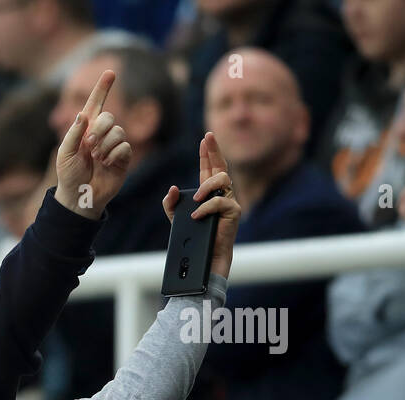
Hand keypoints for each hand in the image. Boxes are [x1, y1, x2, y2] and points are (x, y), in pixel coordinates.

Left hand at [54, 69, 131, 219]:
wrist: (79, 197)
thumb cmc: (69, 175)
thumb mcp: (64, 154)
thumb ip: (73, 133)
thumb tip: (83, 114)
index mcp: (85, 129)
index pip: (96, 104)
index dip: (103, 88)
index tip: (111, 72)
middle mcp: (101, 134)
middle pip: (109, 117)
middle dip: (100, 129)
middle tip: (89, 146)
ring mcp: (113, 145)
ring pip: (118, 131)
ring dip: (106, 145)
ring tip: (96, 159)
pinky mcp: (122, 158)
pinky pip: (125, 146)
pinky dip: (114, 154)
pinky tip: (106, 164)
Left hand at [162, 132, 240, 279]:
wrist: (206, 255)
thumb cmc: (194, 235)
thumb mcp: (176, 218)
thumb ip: (170, 203)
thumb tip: (173, 188)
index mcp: (209, 192)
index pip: (209, 168)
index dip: (207, 153)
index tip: (205, 139)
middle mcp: (221, 193)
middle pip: (220, 167)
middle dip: (214, 150)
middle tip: (208, 138)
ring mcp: (229, 200)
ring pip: (222, 179)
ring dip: (206, 186)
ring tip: (196, 198)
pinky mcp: (233, 211)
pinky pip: (220, 201)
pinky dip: (206, 206)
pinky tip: (197, 215)